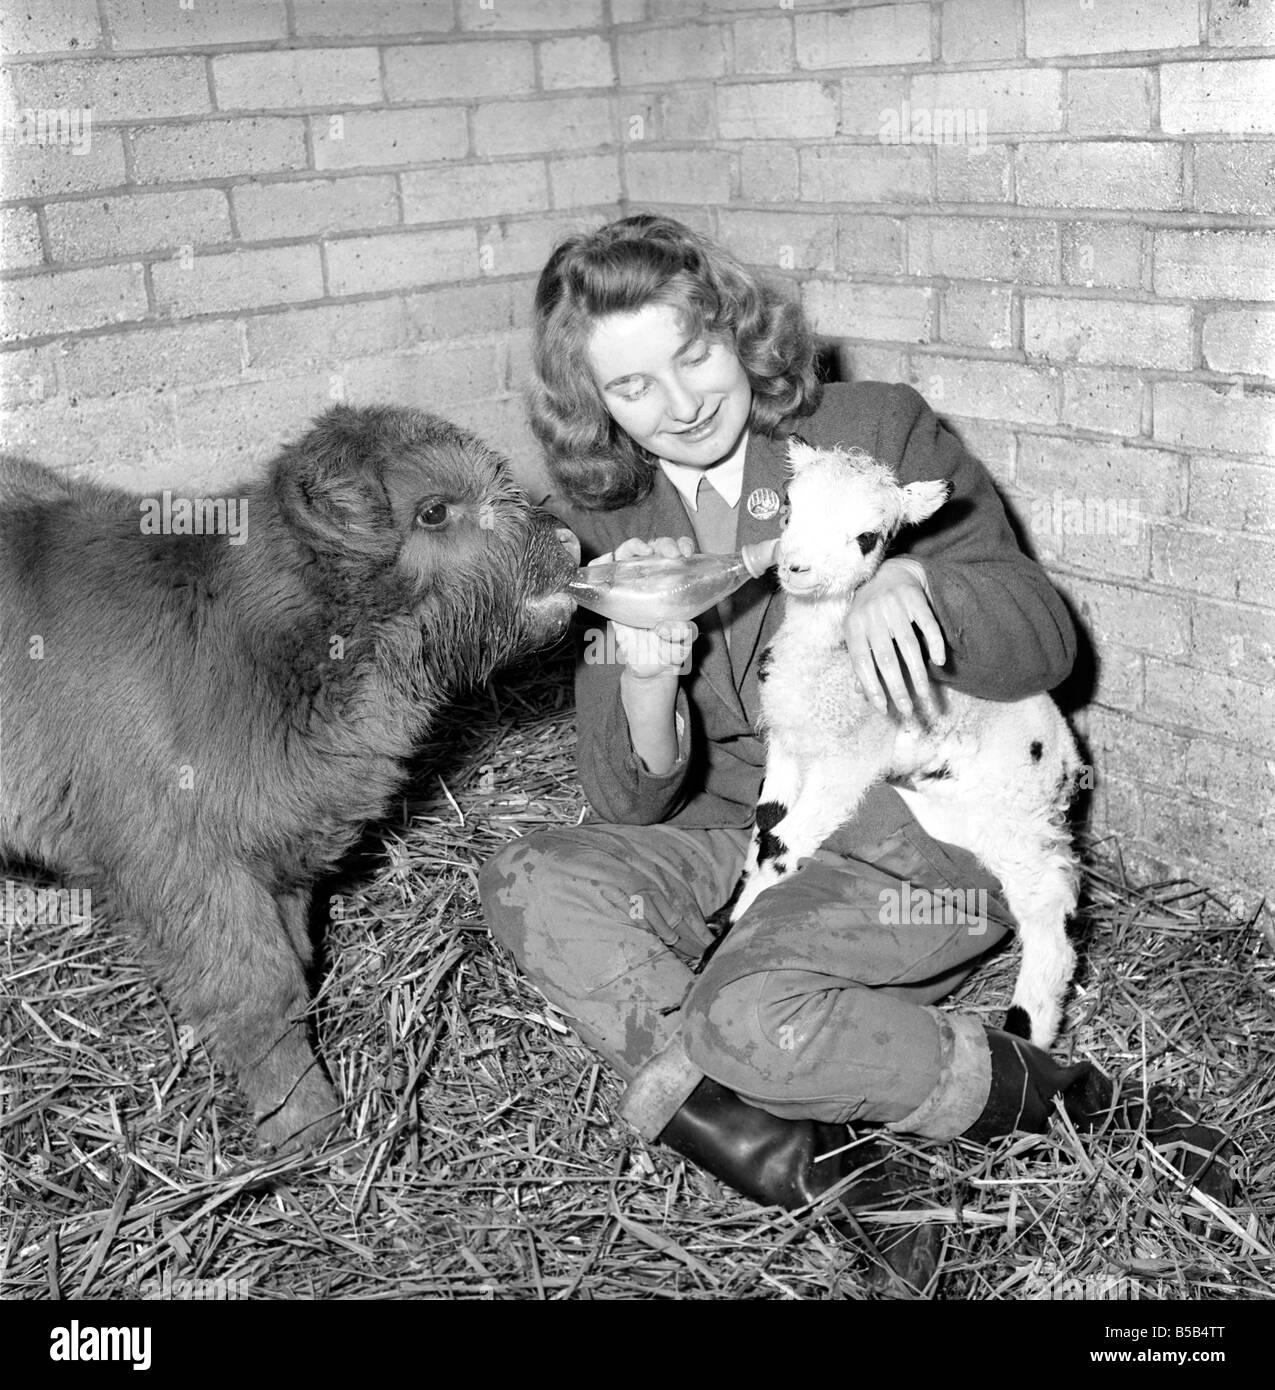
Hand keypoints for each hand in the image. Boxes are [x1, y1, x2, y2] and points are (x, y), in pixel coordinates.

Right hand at [592, 536, 698, 679]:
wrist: (650, 669)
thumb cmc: (671, 650)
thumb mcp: (684, 643)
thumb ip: (683, 634)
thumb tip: (668, 626)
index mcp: (674, 583)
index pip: (678, 553)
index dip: (682, 545)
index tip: (687, 553)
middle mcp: (652, 579)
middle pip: (654, 548)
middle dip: (663, 544)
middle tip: (669, 554)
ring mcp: (630, 586)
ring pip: (628, 554)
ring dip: (633, 546)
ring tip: (640, 552)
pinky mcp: (611, 597)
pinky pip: (600, 575)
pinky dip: (599, 564)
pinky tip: (603, 563)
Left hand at [845, 557, 945, 720]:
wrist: (890, 572)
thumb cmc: (871, 610)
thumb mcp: (858, 631)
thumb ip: (860, 659)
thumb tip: (861, 692)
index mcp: (853, 627)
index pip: (862, 663)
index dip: (872, 687)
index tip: (883, 709)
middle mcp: (872, 615)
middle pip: (886, 658)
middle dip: (897, 688)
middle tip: (907, 710)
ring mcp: (894, 606)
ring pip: (908, 645)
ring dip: (917, 674)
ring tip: (924, 695)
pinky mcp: (914, 598)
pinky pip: (928, 624)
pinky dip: (935, 644)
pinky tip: (939, 662)